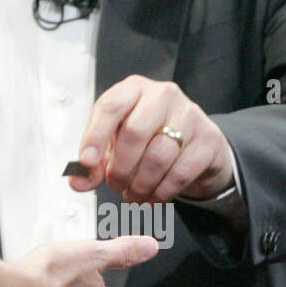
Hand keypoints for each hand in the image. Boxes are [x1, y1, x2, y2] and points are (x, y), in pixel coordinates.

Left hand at [68, 75, 233, 202]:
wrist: (194, 144)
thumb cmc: (149, 137)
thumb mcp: (116, 143)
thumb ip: (95, 162)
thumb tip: (77, 181)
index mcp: (133, 89)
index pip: (110, 106)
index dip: (95, 136)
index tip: (87, 162)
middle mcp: (162, 95)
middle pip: (134, 132)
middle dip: (120, 168)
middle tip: (115, 185)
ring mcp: (189, 114)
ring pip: (158, 156)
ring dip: (141, 184)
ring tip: (134, 194)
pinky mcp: (208, 138)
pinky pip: (181, 172)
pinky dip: (162, 191)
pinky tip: (154, 196)